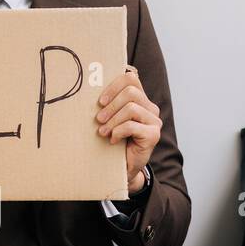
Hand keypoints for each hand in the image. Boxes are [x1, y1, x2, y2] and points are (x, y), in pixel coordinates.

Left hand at [95, 67, 160, 190]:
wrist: (122, 167)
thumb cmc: (113, 140)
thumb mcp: (109, 119)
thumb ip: (107, 103)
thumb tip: (90, 88)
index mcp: (140, 99)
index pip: (131, 78)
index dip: (113, 86)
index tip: (100, 102)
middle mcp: (150, 108)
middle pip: (131, 92)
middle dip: (111, 106)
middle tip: (99, 119)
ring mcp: (154, 121)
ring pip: (131, 108)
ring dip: (113, 120)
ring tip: (103, 131)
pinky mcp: (154, 134)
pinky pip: (132, 125)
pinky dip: (118, 132)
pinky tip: (113, 140)